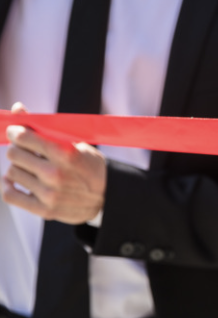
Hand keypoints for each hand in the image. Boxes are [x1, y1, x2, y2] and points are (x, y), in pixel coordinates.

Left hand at [2, 102, 106, 223]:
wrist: (108, 196)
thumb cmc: (89, 166)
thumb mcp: (75, 144)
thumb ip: (44, 128)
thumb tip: (17, 108)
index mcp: (66, 154)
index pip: (24, 137)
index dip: (16, 132)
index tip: (17, 132)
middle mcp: (56, 174)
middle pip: (14, 154)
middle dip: (18, 149)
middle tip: (25, 150)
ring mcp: (50, 194)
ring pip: (11, 173)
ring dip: (17, 167)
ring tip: (28, 167)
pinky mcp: (44, 210)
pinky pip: (9, 195)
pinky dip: (7, 186)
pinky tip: (14, 180)